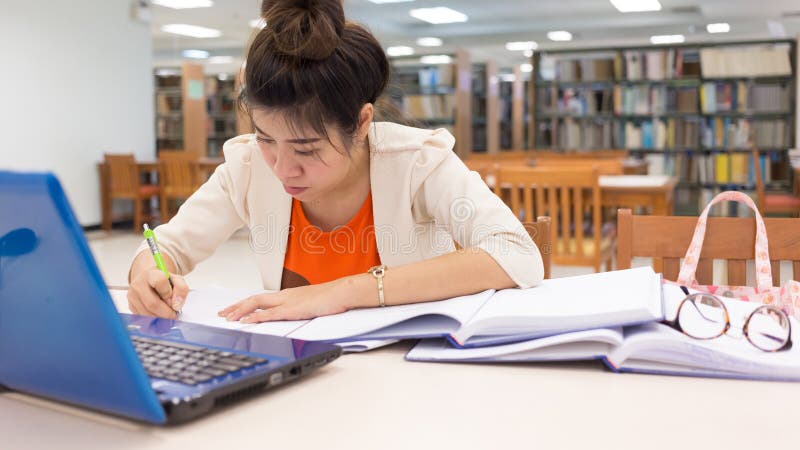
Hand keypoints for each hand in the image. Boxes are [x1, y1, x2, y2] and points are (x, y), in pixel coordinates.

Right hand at [128, 268, 188, 318]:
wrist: (149, 281)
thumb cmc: (164, 282)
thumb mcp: (177, 280)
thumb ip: (181, 289)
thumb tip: (177, 305)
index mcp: (151, 274)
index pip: (159, 282)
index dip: (168, 293)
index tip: (173, 299)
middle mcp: (138, 284)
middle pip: (153, 303)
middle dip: (166, 313)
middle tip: (174, 315)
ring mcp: (132, 296)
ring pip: (148, 313)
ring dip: (160, 317)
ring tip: (167, 313)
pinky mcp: (131, 306)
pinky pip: (143, 317)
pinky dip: (154, 319)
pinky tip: (159, 314)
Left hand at [218, 276, 367, 322]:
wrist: (343, 291)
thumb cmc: (333, 297)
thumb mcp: (313, 304)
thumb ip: (302, 308)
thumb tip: (298, 314)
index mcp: (289, 295)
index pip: (262, 298)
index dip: (245, 304)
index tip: (234, 310)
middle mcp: (285, 296)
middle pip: (254, 299)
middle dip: (236, 307)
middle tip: (222, 314)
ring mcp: (288, 302)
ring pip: (257, 304)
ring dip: (241, 311)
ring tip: (228, 318)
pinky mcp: (294, 309)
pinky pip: (270, 314)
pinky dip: (256, 317)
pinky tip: (247, 322)